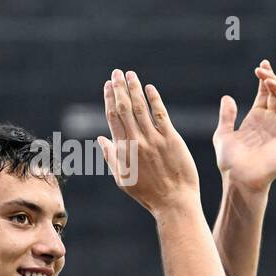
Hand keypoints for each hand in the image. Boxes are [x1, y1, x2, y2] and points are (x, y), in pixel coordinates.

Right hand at [97, 69, 199, 213]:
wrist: (174, 202)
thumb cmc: (148, 194)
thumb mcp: (123, 179)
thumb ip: (111, 157)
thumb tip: (101, 138)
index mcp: (123, 151)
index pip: (112, 118)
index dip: (108, 99)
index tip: (107, 85)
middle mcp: (136, 142)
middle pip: (124, 109)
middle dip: (118, 89)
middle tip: (115, 73)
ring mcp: (153, 140)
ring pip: (140, 108)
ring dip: (134, 89)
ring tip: (130, 75)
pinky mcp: (171, 139)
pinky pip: (160, 115)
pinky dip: (154, 99)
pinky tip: (149, 88)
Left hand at [213, 59, 275, 193]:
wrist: (240, 179)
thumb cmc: (230, 162)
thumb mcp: (223, 134)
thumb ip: (227, 116)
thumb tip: (227, 97)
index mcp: (256, 119)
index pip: (264, 94)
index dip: (264, 79)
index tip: (260, 66)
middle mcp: (270, 121)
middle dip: (271, 79)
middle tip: (262, 69)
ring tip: (268, 80)